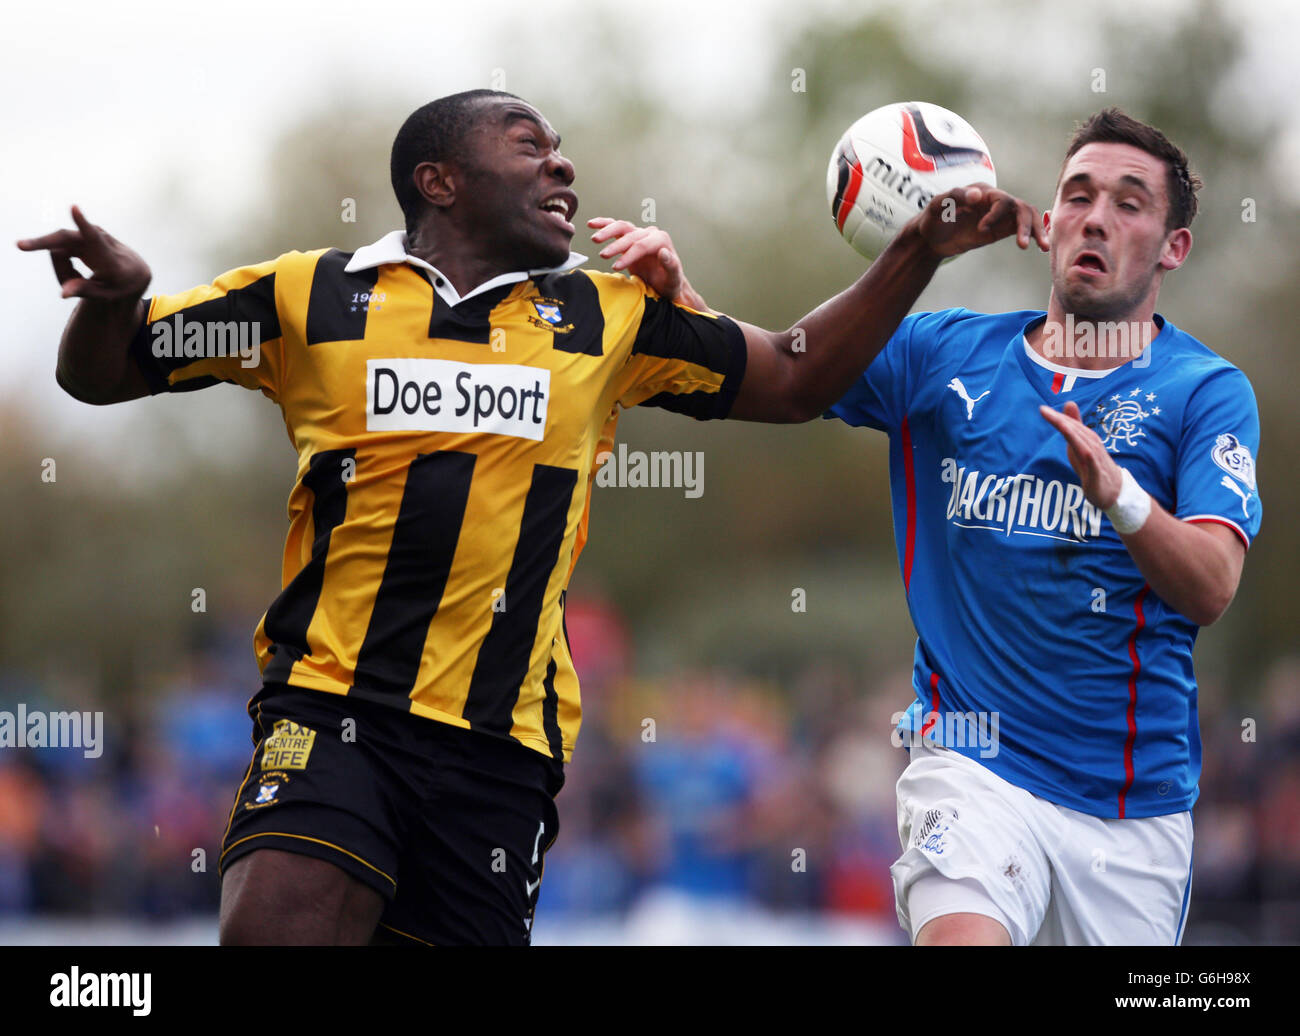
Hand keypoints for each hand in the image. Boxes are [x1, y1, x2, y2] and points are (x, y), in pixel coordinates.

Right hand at [17, 205, 150, 299]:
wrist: (134, 272)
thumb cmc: (120, 285)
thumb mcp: (107, 295)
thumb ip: (85, 291)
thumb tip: (63, 293)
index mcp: (110, 259)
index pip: (95, 239)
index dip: (83, 224)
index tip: (74, 208)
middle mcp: (100, 242)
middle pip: (65, 239)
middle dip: (42, 242)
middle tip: (20, 245)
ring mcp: (92, 235)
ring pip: (60, 250)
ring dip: (63, 270)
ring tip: (77, 284)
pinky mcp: (83, 234)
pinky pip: (61, 250)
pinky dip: (64, 266)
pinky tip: (76, 276)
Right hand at [587, 217, 710, 310]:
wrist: (665, 284)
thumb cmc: (670, 283)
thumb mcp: (674, 279)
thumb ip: (672, 266)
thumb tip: (664, 252)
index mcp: (661, 240)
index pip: (642, 245)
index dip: (628, 255)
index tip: (616, 267)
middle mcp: (650, 233)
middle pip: (630, 235)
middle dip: (615, 246)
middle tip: (603, 256)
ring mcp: (639, 234)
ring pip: (621, 227)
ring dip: (607, 231)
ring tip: (595, 239)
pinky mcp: (630, 237)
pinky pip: (616, 227)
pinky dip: (604, 224)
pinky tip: (592, 224)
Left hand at [915, 184, 1047, 258]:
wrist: (930, 239)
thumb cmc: (932, 218)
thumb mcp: (936, 206)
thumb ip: (954, 197)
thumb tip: (979, 195)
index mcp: (982, 192)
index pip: (1002, 199)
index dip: (996, 214)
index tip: (981, 229)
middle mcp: (994, 202)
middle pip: (1020, 208)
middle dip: (1026, 224)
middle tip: (1023, 244)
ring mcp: (999, 216)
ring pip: (1026, 218)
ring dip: (1035, 230)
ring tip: (1043, 247)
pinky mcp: (1000, 230)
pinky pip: (1021, 228)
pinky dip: (1033, 234)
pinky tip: (1042, 245)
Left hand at [1039, 400, 1122, 508]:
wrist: (1113, 489)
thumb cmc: (1092, 464)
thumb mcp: (1079, 444)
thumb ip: (1074, 425)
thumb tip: (1069, 402)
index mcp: (1086, 439)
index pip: (1072, 426)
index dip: (1057, 418)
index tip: (1042, 409)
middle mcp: (1092, 447)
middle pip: (1077, 433)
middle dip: (1062, 421)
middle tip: (1045, 411)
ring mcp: (1096, 461)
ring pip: (1086, 446)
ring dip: (1075, 435)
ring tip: (1062, 424)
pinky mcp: (1098, 476)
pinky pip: (1095, 467)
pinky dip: (1092, 459)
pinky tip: (1087, 453)